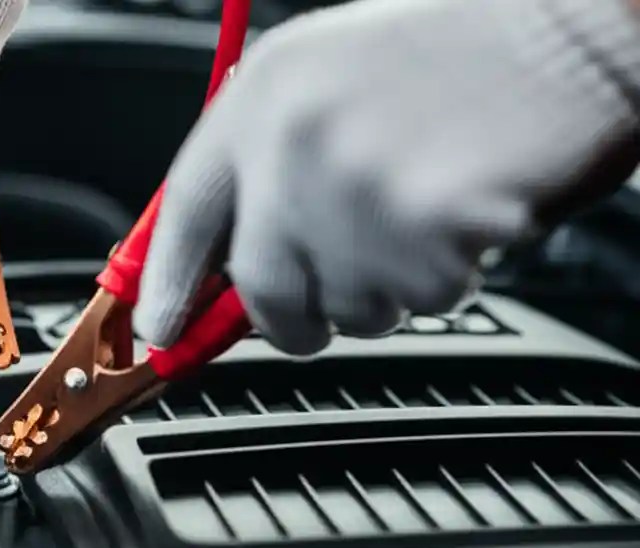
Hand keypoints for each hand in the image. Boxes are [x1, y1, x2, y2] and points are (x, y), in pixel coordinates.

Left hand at [134, 0, 639, 355]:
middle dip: (291, 318)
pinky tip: (463, 221)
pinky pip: (417, 301)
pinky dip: (443, 280)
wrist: (575, 24)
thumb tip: (227, 261)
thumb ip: (270, 167)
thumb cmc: (462, 50)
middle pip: (261, 287)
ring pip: (345, 305)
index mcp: (263, 97)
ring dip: (382, 290)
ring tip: (422, 221)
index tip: (159, 330)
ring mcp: (357, 184)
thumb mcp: (329, 82)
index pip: (185, 214)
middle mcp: (296, 140)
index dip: (166, 285)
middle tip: (321, 310)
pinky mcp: (424, 224)